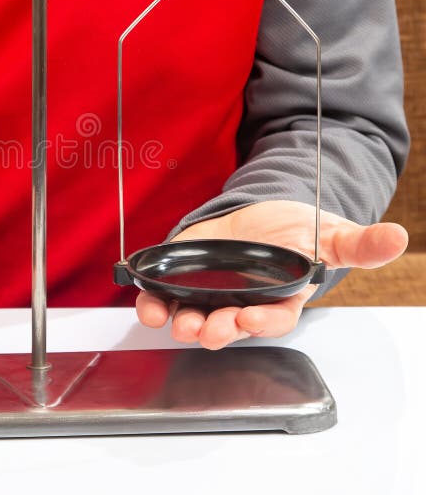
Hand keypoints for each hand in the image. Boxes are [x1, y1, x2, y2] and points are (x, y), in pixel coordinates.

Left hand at [136, 200, 407, 349]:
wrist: (263, 215)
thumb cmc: (296, 232)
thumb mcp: (328, 234)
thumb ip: (357, 243)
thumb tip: (396, 238)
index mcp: (277, 301)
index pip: (271, 320)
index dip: (261, 322)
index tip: (250, 317)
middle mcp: (241, 303)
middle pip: (228, 326)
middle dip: (217, 329)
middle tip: (208, 327)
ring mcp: (211, 292)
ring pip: (194, 317)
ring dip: (183, 322)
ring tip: (176, 320)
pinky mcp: (185, 276)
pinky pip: (166, 297)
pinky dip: (154, 303)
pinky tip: (148, 305)